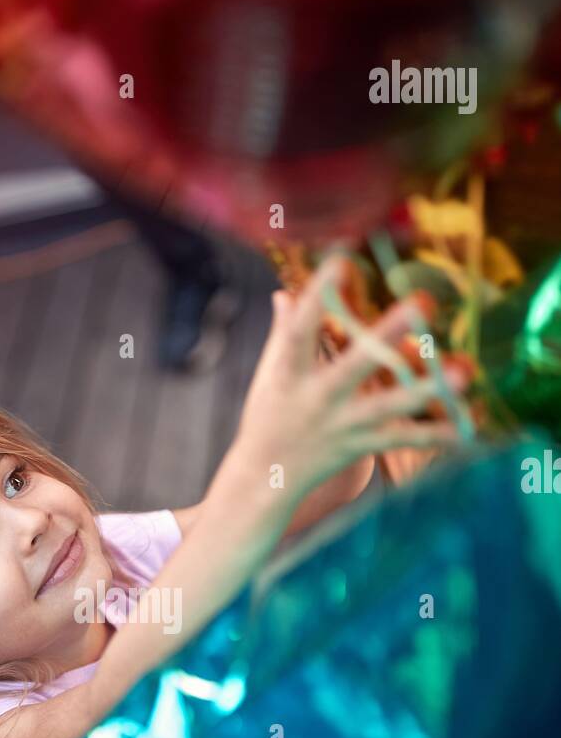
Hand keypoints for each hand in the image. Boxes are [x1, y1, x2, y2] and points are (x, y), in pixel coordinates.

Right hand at [235, 256, 469, 506]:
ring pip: (389, 406)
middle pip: (355, 365)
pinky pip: (406, 439)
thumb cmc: (267, 414)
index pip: (300, 329)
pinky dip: (439, 434)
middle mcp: (317, 398)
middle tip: (424, 303)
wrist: (266, 477)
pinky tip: (470, 422)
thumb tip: (287, 291)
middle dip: (388, 336)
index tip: (341, 260)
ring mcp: (343, 424)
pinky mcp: (363, 446)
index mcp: (289, 372)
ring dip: (428, 389)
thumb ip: (282, 330)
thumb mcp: (268, 372)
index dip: (318, 295)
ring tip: (465, 370)